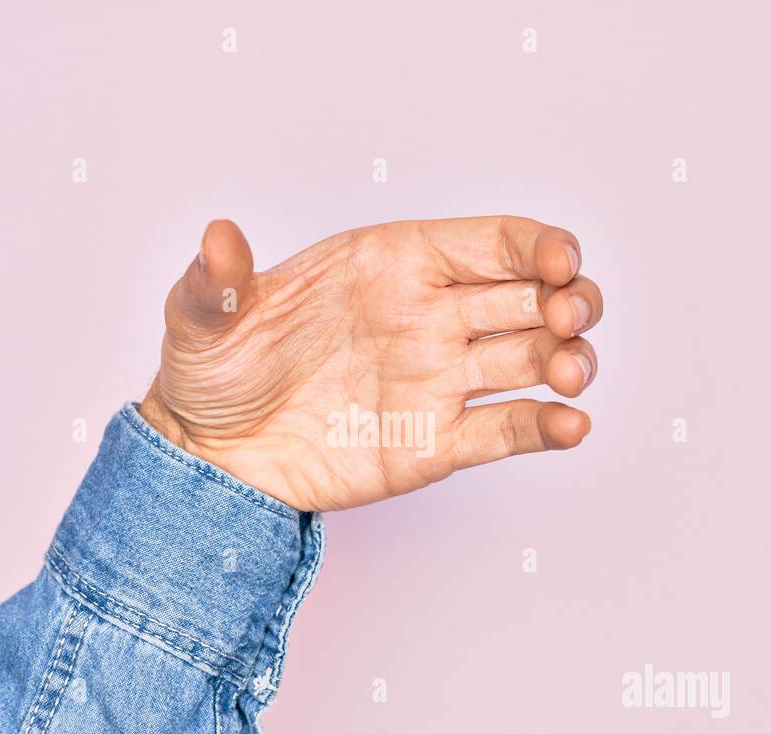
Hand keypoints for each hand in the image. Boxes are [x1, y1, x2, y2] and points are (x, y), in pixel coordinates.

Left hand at [138, 216, 602, 511]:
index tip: (561, 259)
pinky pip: (507, 431)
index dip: (537, 244)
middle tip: (570, 315)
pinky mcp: (436, 444)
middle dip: (568, 299)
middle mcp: (429, 316)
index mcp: (391, 264)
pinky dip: (546, 428)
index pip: (488, 241)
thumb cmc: (211, 374)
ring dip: (570, 359)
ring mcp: (438, 380)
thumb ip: (216, 280)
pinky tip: (570, 425)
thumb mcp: (199, 318)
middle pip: (531, 295)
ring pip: (533, 358)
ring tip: (571, 373)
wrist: (209, 458)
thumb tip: (217, 238)